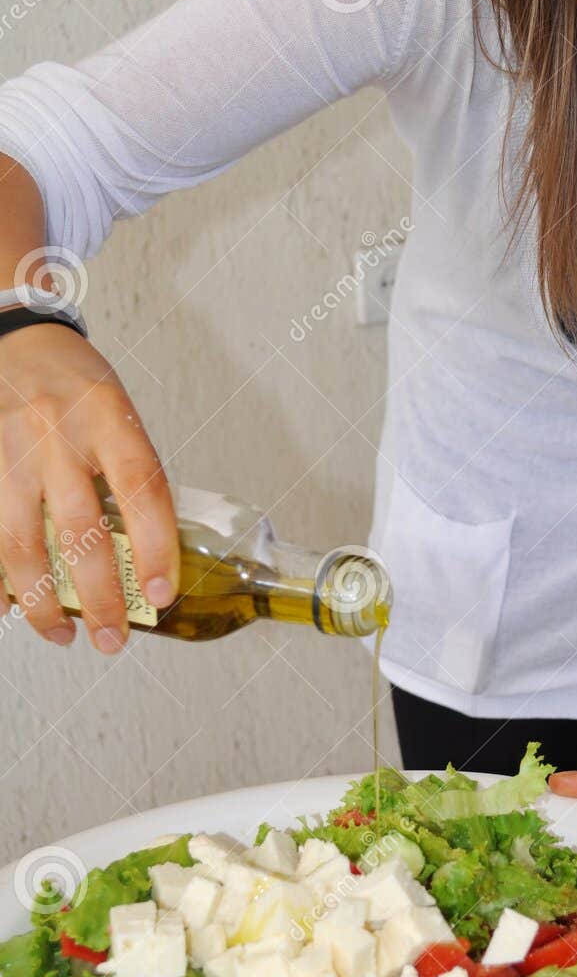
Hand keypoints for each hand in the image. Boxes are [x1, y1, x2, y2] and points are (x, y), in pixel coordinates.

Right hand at [0, 322, 178, 651]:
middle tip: (113, 638)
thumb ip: (128, 474)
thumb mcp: (116, 412)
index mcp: (108, 418)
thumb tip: (145, 550)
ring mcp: (8, 452)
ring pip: (19, 544)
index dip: (155, 547)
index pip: (142, 490)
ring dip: (41, 602)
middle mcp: (56, 434)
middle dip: (99, 597)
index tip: (161, 593)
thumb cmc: (72, 381)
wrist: (13, 339)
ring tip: (60, 634)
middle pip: (79, 530)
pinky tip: (7, 606)